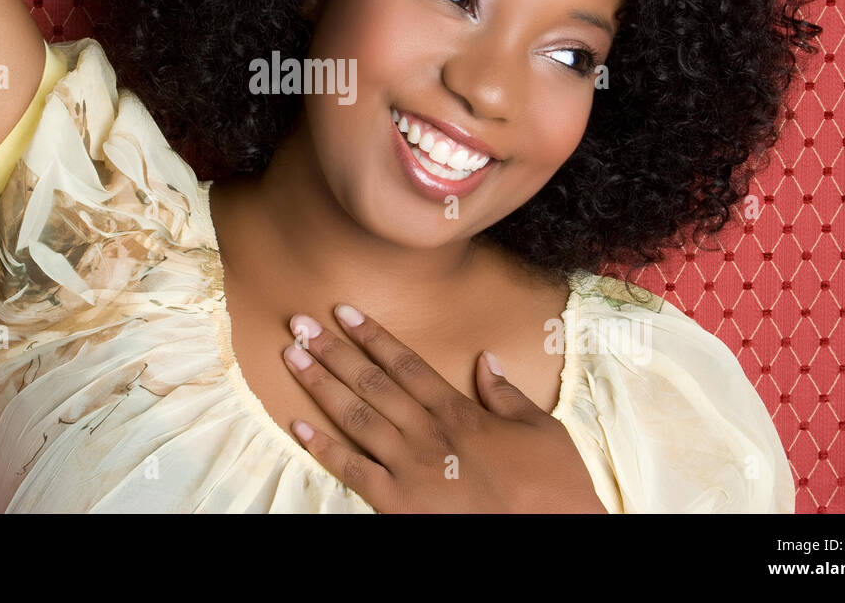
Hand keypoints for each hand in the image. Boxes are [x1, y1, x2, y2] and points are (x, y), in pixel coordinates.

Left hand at [281, 305, 606, 512]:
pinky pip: (353, 471)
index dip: (372, 336)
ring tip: (291, 357)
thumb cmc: (552, 485)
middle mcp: (427, 432)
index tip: (344, 313)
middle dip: (332, 350)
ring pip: (355, 416)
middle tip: (299, 324)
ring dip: (320, 384)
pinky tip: (298, 426)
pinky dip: (323, 449)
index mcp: (458, 412)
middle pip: (370, 382)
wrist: (551, 531)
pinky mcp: (399, 503)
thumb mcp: (541, 427)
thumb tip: (486, 359)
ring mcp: (410, 467)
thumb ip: (506, 393)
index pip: (405, 363)